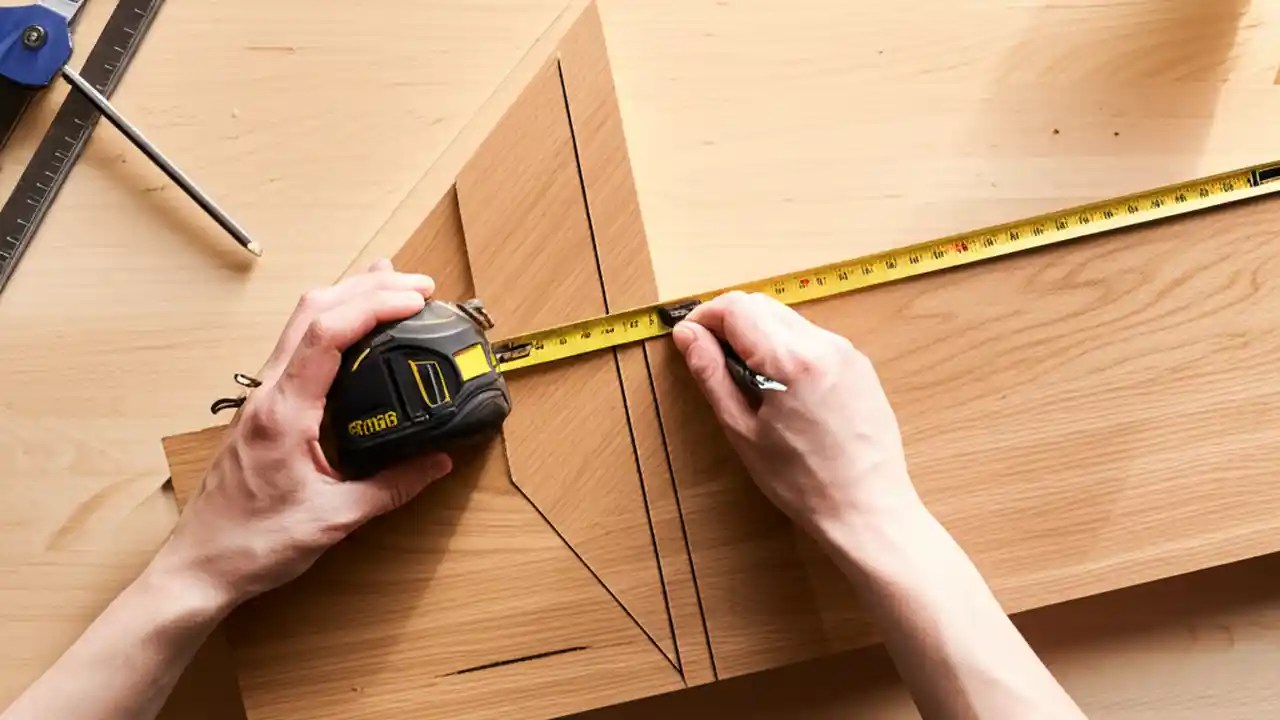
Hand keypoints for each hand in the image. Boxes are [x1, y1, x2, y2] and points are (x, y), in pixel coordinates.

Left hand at [155, 259, 453, 609]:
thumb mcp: (335, 520)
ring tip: (393, 289)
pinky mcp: (264, 408)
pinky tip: (356, 332)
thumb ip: (392, 487)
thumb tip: (437, 463)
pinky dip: (333, 324)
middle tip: (419, 286)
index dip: (374, 305)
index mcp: (283, 413)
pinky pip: (298, 346)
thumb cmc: (253, 544)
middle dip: (368, 287)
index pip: (327, 334)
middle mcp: (267, 394)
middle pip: (314, 311)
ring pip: (301, 322)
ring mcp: (261, 397)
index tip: (415, 299)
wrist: (199, 566)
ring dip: (348, 298)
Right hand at [671, 291, 921, 537]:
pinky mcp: (859, 363)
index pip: (736, 307)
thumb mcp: (742, 430)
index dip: (705, 316)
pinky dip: (786, 347)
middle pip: (762, 304)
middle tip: (712, 359)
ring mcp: (846, 351)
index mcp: (791, 360)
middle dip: (729, 322)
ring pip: (786, 318)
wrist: (867, 508)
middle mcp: (823, 344)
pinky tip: (781, 387)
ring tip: (747, 380)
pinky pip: (811, 337)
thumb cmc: (802, 481)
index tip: (689, 338)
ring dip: (758, 334)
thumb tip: (687, 336)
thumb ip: (711, 375)